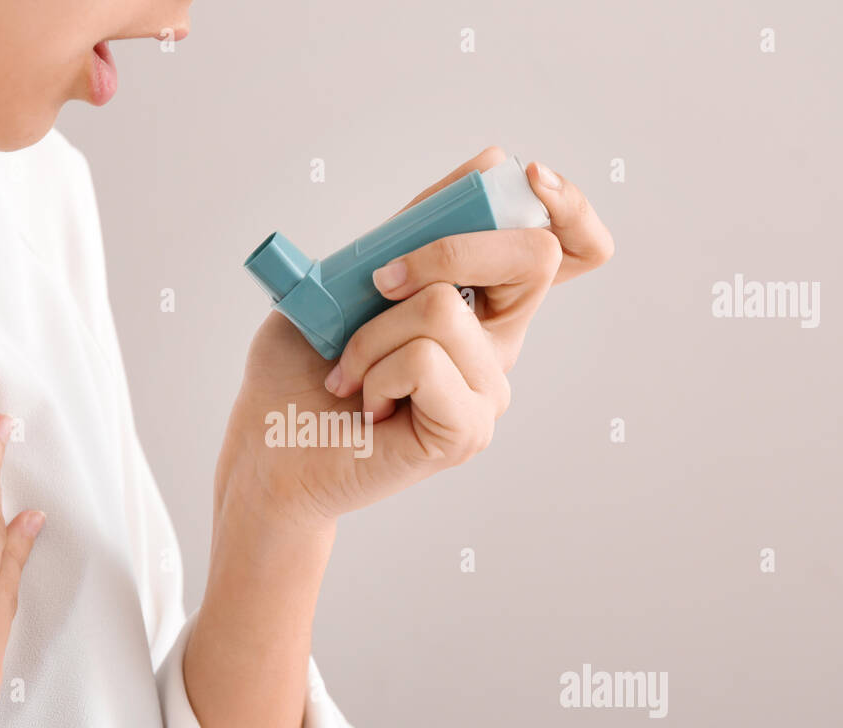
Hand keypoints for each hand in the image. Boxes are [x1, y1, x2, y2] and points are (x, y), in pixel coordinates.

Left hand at [217, 146, 613, 527]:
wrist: (269, 446)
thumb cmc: (303, 367)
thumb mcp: (348, 276)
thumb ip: (412, 230)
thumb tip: (488, 165)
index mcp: (480, 304)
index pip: (573, 249)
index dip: (572, 206)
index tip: (528, 178)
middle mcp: (497, 345)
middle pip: (534, 255)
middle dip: (445, 247)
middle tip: (380, 284)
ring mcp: (488, 390)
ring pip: (445, 308)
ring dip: (370, 333)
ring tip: (349, 374)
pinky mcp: (467, 430)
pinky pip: (424, 360)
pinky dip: (373, 372)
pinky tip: (367, 406)